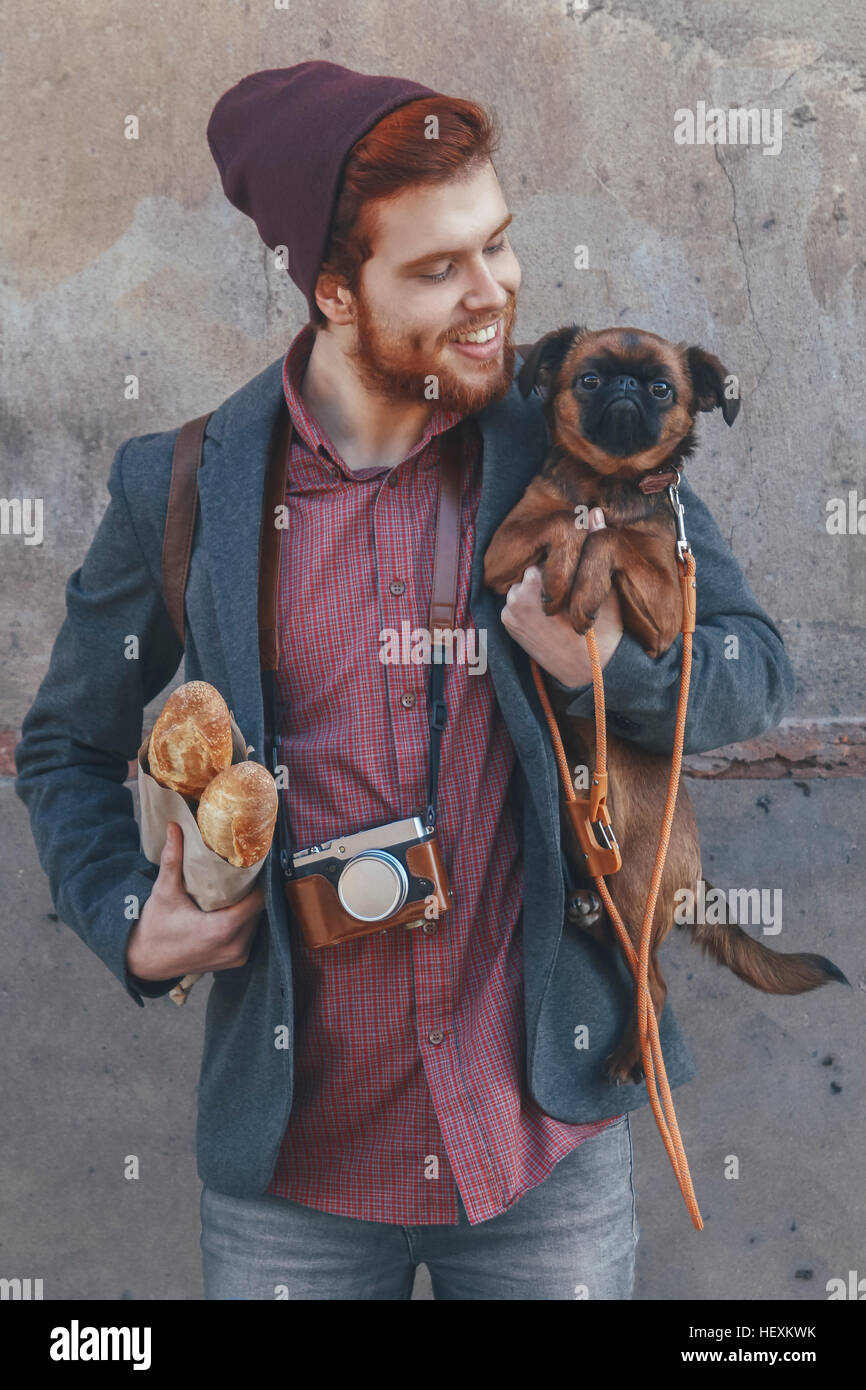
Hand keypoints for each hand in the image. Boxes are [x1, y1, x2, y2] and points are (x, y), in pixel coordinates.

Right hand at [125, 822, 265, 982]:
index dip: (258, 880)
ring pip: (257, 922)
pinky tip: (235, 906)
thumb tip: (174, 826)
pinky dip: (245, 921)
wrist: (143, 963)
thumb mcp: (164, 891)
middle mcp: (235, 946)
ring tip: (241, 887)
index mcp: (222, 930)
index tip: (252, 863)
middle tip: (245, 871)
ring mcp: (237, 956)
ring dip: (250, 906)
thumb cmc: (153, 928)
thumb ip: (173, 859)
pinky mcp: (236, 961)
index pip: (259, 898)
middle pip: (260, 909)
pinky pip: (250, 934)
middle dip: (253, 891)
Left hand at [500, 507, 623, 686]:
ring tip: (557, 606)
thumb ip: (596, 546)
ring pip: (523, 586)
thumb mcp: (604, 585)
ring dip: (536, 590)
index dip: (561, 559)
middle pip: (531, 568)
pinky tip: (547, 617)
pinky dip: (528, 606)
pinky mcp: (507, 624)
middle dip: (547, 574)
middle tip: (567, 590)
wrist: (589, 672)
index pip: (547, 553)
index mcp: (539, 580)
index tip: (573, 571)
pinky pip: (516, 604)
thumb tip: (593, 513)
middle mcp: (517, 594)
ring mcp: (509, 611)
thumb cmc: (602, 629)